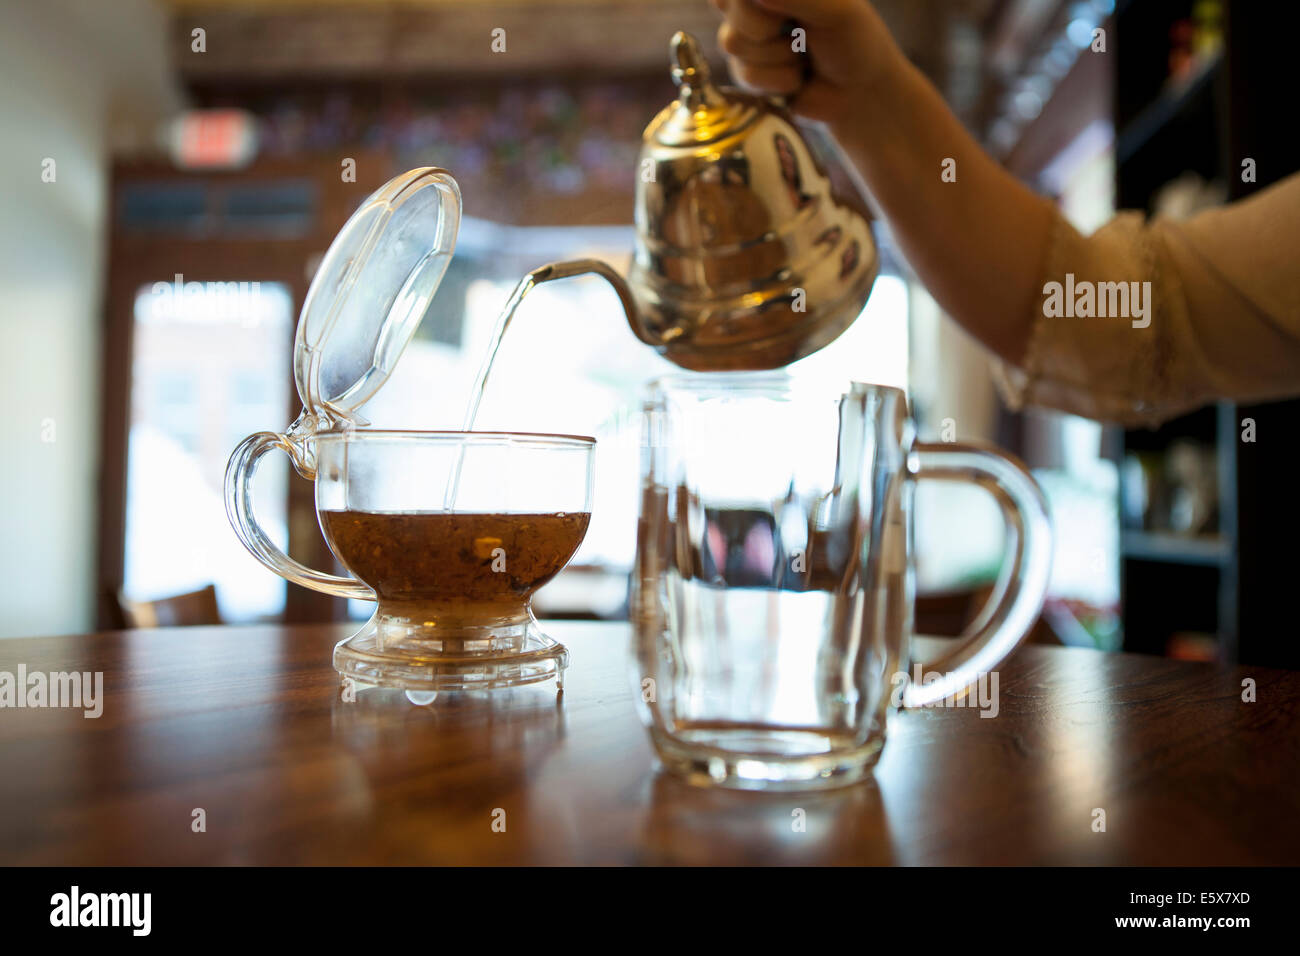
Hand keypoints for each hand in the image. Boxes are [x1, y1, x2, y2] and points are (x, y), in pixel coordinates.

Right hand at [710, 0, 900, 127]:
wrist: (858, 95)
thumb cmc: (856, 42)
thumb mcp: (836, 12)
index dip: (750, 2)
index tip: (780, 11)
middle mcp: (757, 4)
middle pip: (726, 5)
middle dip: (766, 26)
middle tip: (801, 31)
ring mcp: (749, 37)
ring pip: (733, 42)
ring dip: (778, 55)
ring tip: (803, 55)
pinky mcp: (747, 72)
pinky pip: (745, 74)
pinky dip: (778, 80)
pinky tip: (797, 78)